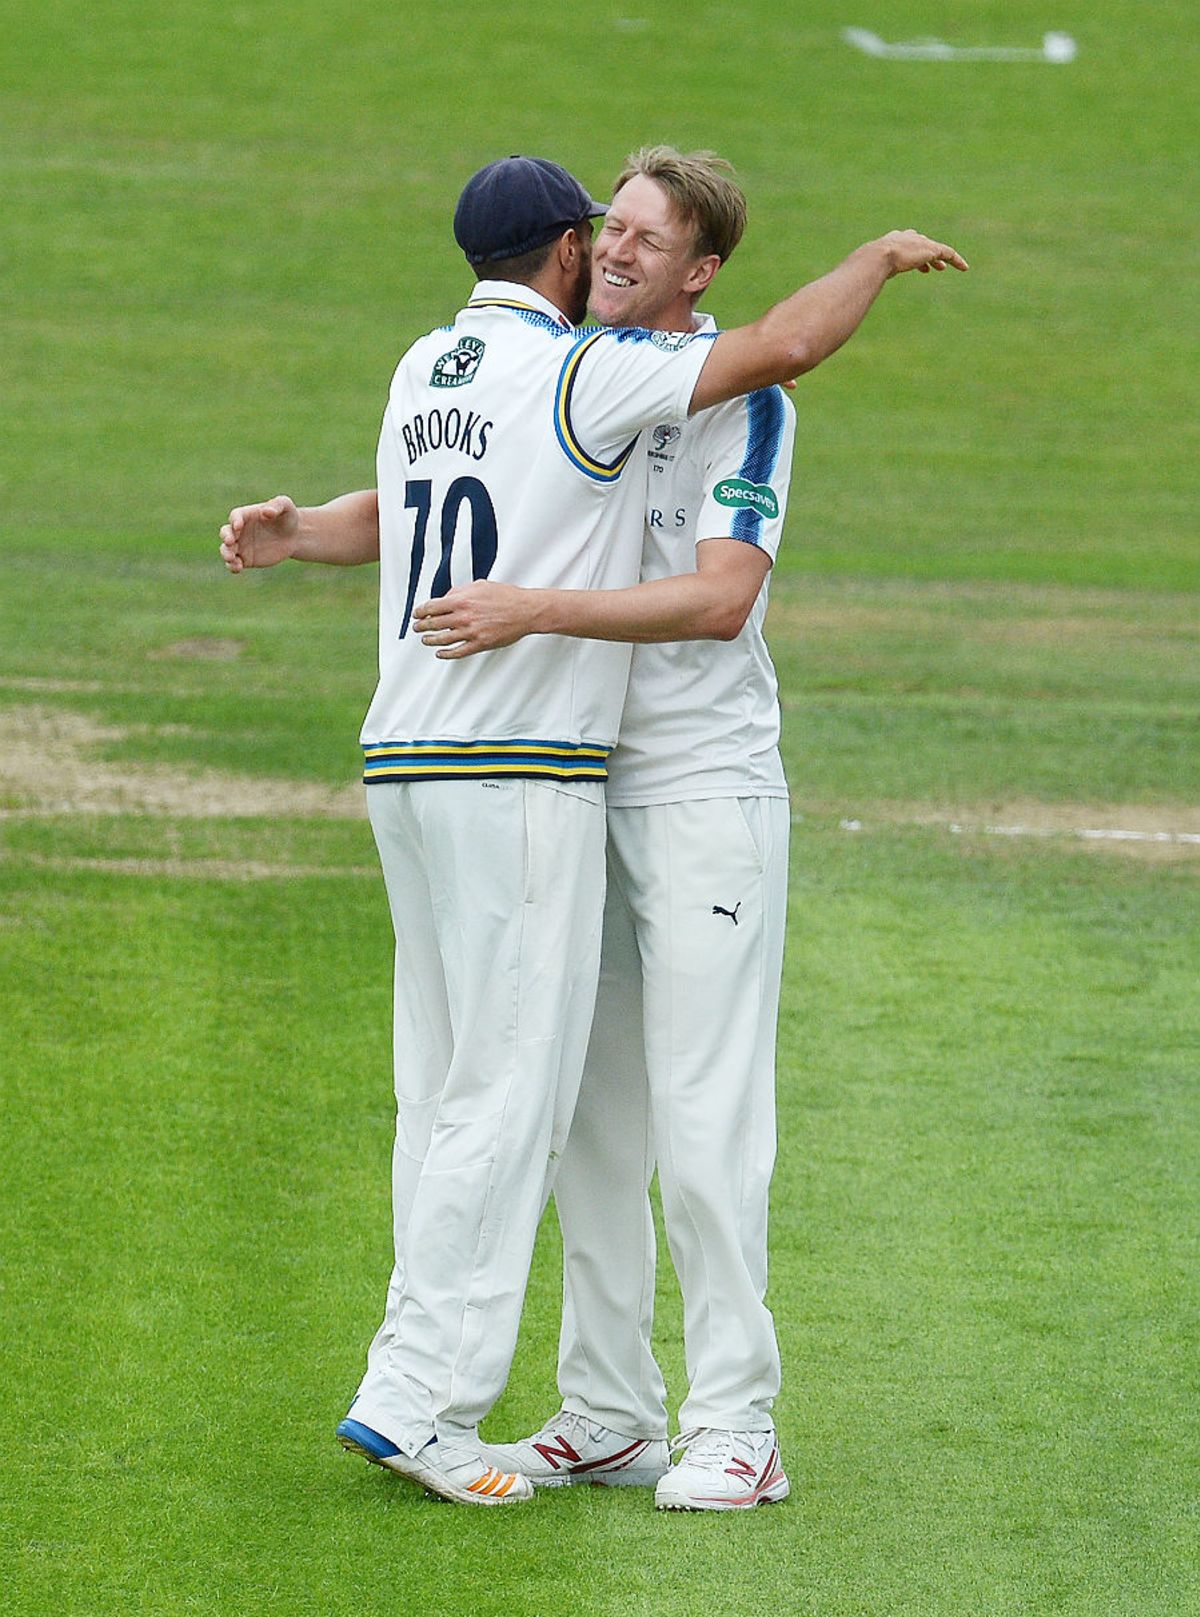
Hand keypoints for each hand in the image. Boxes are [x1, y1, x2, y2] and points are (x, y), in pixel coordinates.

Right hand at [219, 495, 299, 571]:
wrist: (294, 537)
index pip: (236, 516)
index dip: (235, 520)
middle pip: (226, 532)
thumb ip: (277, 505)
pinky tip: (238, 568)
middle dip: (226, 536)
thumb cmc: (288, 516)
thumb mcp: (286, 505)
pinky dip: (233, 566)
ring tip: (231, 558)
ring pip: (226, 549)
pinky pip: (234, 564)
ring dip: (226, 553)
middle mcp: (240, 530)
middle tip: (230, 541)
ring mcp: (242, 545)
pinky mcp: (246, 559)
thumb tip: (266, 511)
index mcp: (246, 515)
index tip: (238, 526)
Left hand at [413, 580, 538, 657]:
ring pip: (442, 639)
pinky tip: (441, 653)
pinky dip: (446, 654)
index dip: (420, 611)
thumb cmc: (505, 596)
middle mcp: (463, 617)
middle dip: (421, 626)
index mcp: (462, 600)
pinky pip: (458, 652)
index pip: (432, 607)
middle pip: (434, 624)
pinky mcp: (480, 644)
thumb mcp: (480, 586)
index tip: (417, 613)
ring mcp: (471, 632)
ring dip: (430, 640)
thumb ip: (460, 591)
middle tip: (417, 627)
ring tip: (425, 640)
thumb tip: (446, 598)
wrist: (525, 610)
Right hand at [879, 230, 968, 275]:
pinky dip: (956, 260)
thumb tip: (863, 281)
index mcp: (893, 240)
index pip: (906, 243)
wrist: (879, 257)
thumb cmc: (870, 265)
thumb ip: (872, 271)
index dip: (911, 253)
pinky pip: (948, 253)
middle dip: (926, 253)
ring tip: (943, 268)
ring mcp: (920, 243)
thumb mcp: (871, 269)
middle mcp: (908, 238)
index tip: (914, 264)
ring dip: (939, 259)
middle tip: (932, 262)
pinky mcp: (931, 250)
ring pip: (935, 249)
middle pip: (922, 243)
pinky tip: (964, 268)